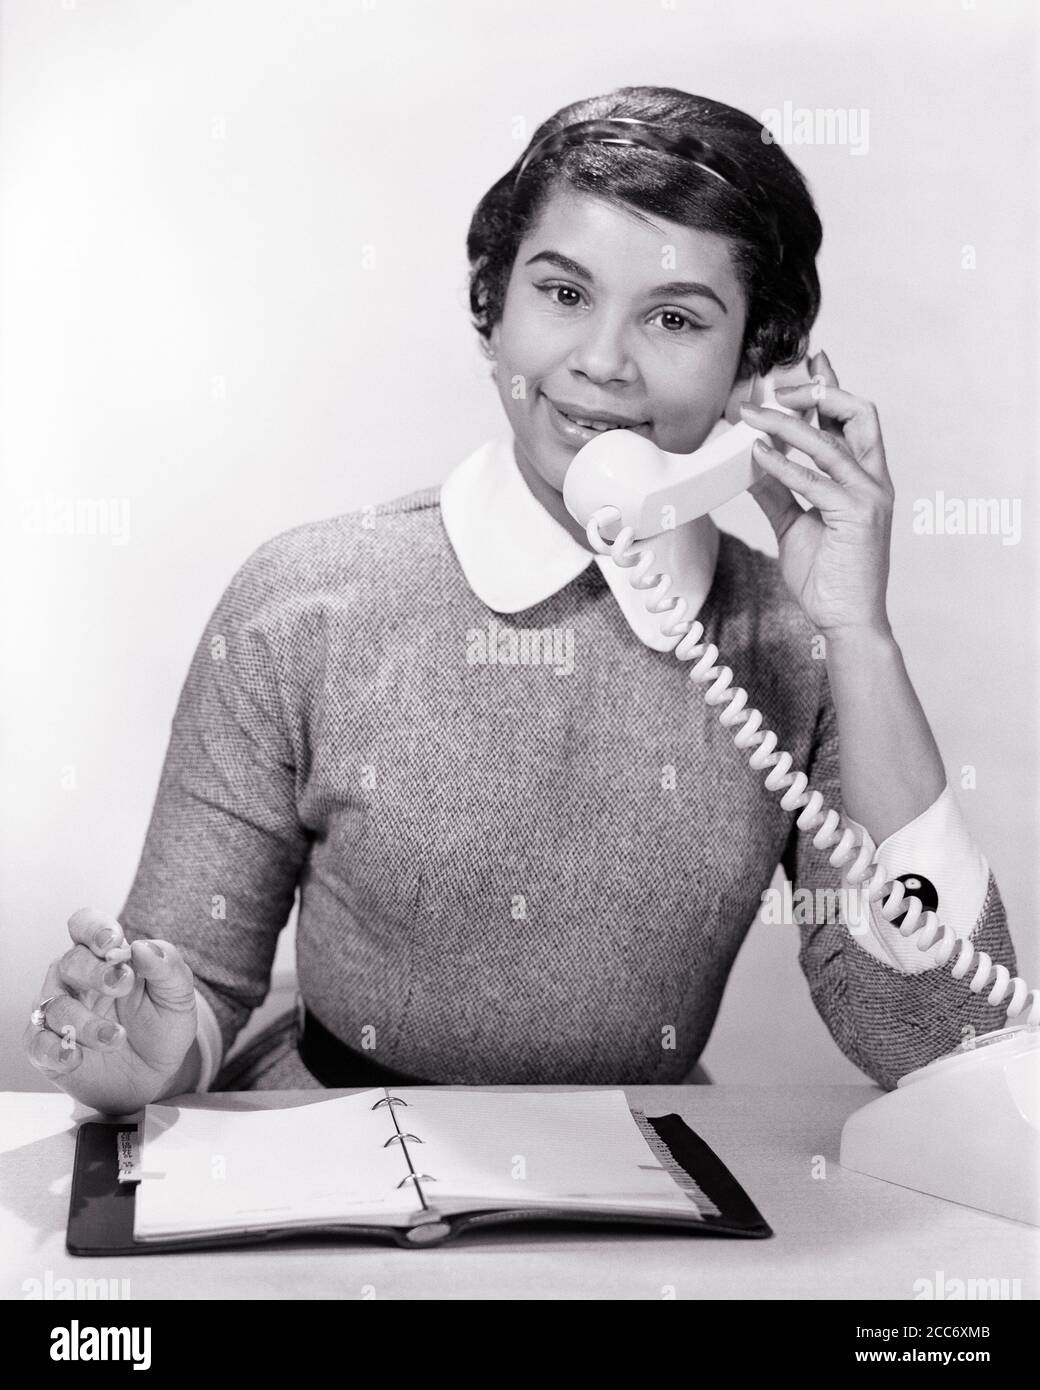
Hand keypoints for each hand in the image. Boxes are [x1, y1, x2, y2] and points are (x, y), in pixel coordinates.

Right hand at [22, 907, 197, 1113]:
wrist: (155, 1074)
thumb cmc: (162, 1025)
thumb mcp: (178, 995)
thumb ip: (168, 967)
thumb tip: (144, 947)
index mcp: (104, 956)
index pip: (85, 925)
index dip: (94, 929)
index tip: (114, 944)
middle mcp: (75, 979)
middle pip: (70, 962)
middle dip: (95, 973)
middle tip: (122, 986)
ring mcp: (59, 1012)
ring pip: (55, 1005)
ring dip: (85, 1021)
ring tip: (116, 1037)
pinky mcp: (47, 1049)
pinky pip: (38, 1044)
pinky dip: (54, 1049)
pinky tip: (74, 1056)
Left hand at [739, 350, 894, 639]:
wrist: (845, 621)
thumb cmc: (827, 577)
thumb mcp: (795, 526)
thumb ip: (779, 493)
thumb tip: (751, 465)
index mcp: (863, 478)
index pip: (850, 419)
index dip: (831, 385)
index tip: (808, 358)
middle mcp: (873, 480)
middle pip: (858, 412)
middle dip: (820, 389)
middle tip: (778, 384)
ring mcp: (869, 496)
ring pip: (830, 442)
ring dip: (787, 423)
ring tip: (750, 415)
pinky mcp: (857, 516)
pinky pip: (816, 481)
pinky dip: (784, 465)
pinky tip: (757, 455)